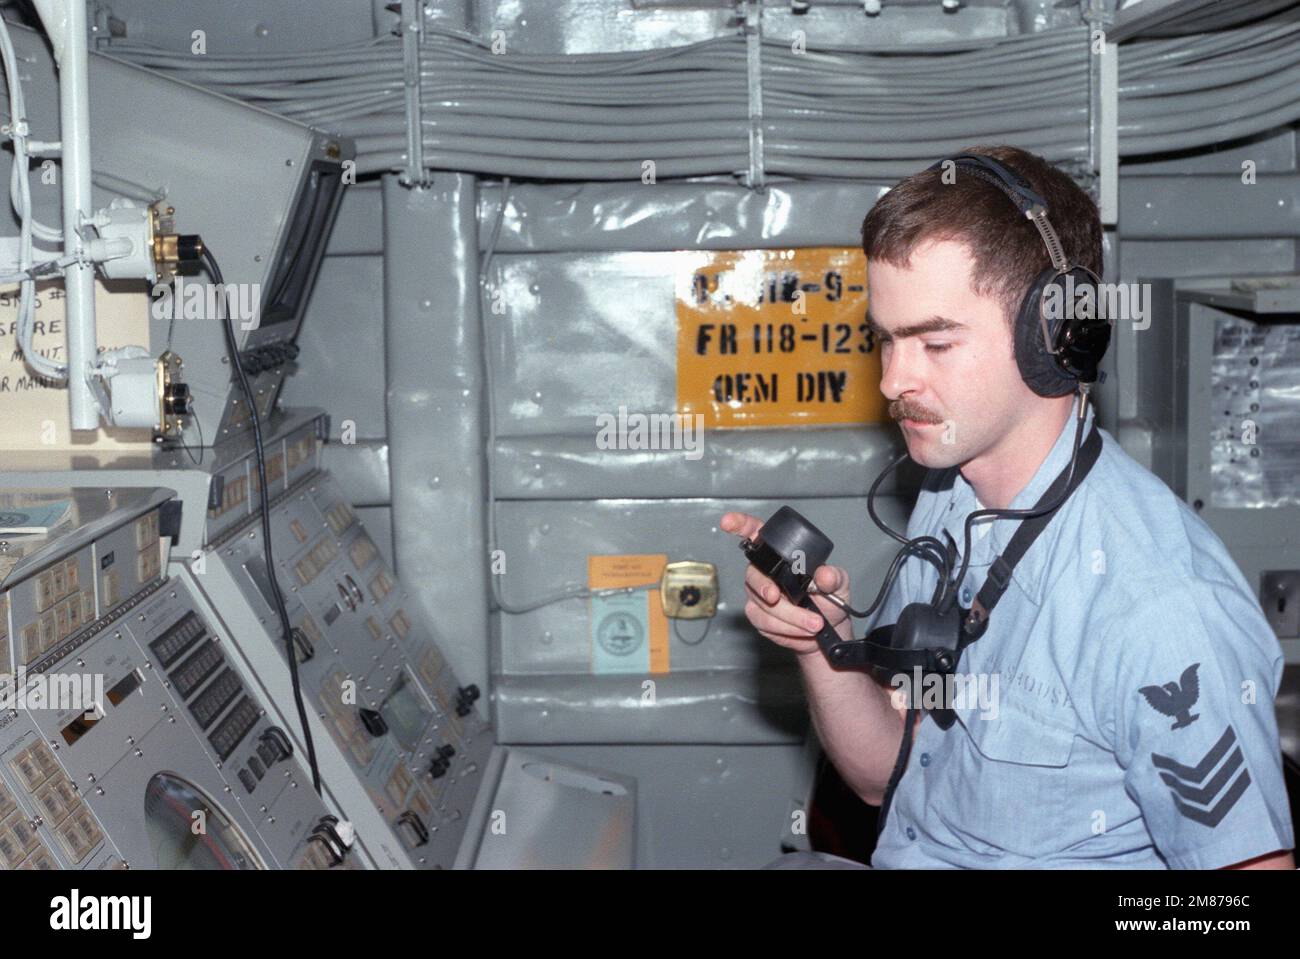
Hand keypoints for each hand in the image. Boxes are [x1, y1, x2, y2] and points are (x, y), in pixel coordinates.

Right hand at [721, 511, 852, 656]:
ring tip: (813, 623)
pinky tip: (800, 630)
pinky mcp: (757, 614)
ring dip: (789, 616)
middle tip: (778, 597)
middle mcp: (765, 570)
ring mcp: (758, 593)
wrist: (827, 629)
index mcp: (782, 552)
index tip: (728, 522)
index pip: (757, 533)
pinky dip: (785, 628)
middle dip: (765, 587)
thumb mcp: (838, 584)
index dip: (740, 525)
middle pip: (754, 573)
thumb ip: (833, 577)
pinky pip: (763, 620)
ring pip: (761, 602)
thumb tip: (825, 574)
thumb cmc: (830, 600)